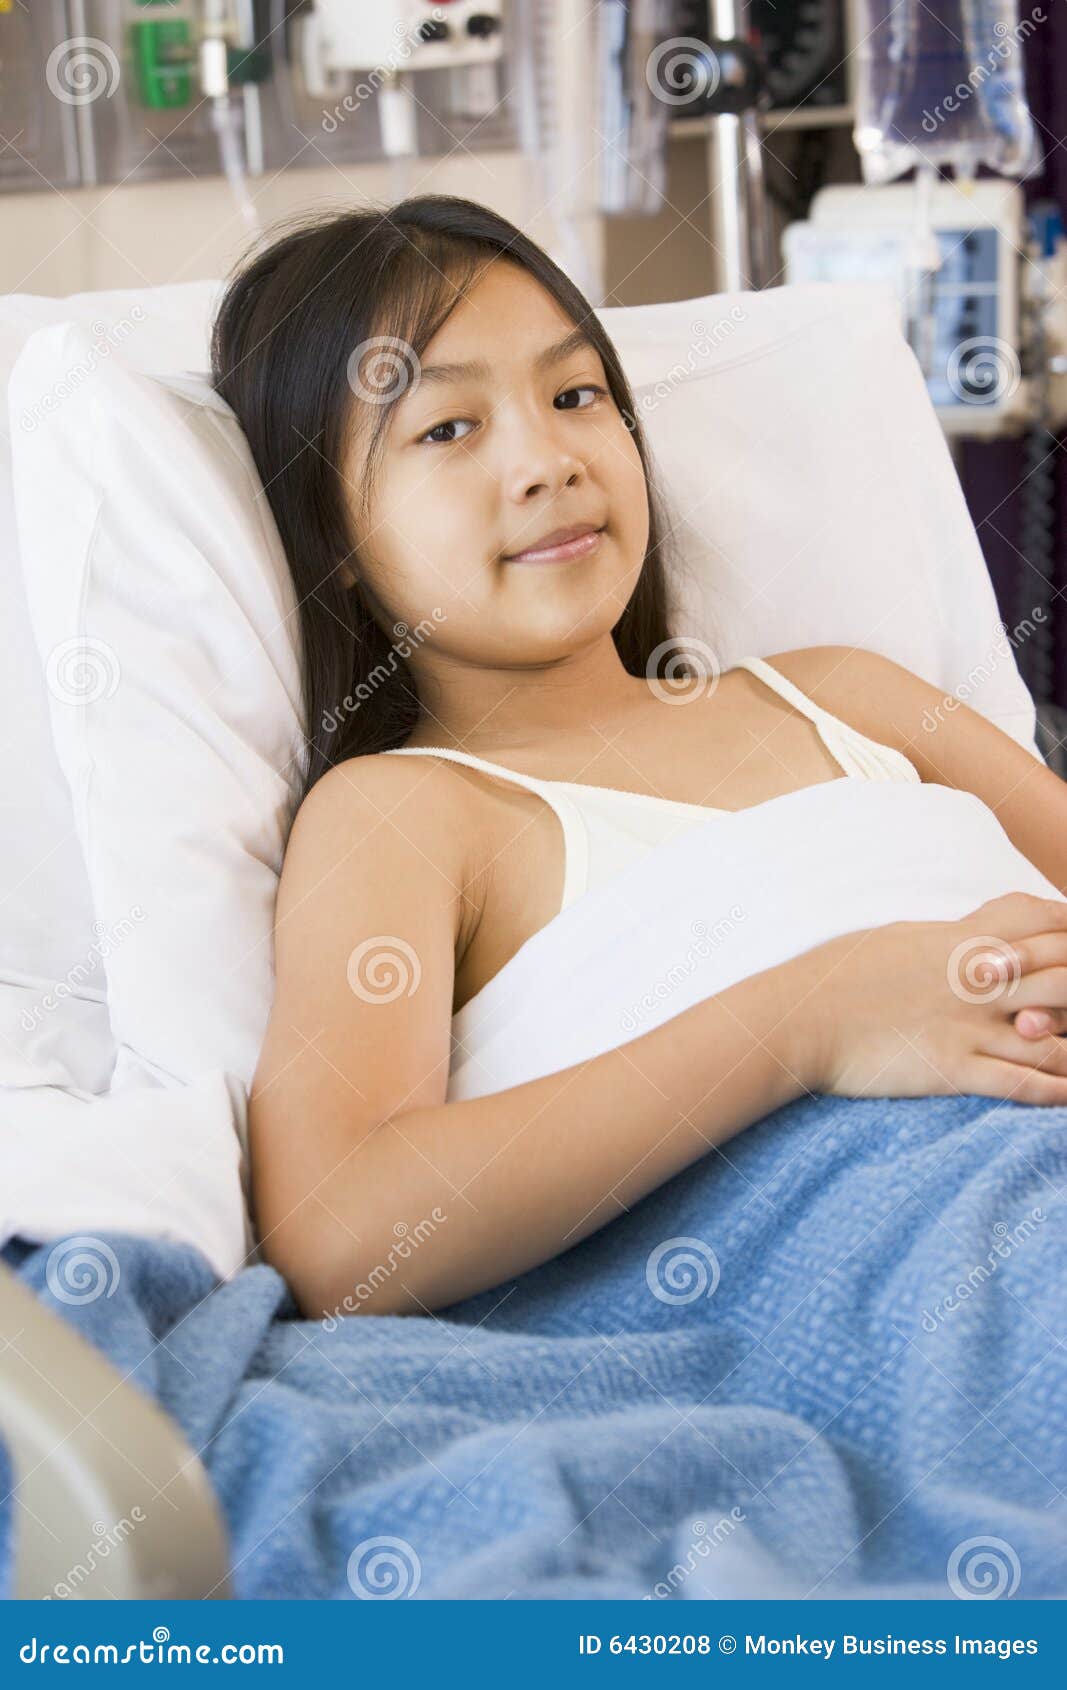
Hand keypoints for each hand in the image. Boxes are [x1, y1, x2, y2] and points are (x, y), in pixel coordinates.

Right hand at [791, 891, 1066, 1101]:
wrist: (802, 1018)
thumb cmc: (840, 975)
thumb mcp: (900, 938)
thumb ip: (946, 938)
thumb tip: (969, 935)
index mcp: (964, 942)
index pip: (1044, 923)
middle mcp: (977, 981)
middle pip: (1064, 976)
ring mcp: (969, 1026)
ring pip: (1054, 1037)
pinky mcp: (954, 1069)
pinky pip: (1021, 1084)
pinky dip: (1054, 1092)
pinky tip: (1066, 1095)